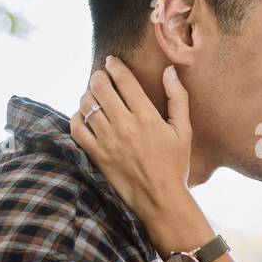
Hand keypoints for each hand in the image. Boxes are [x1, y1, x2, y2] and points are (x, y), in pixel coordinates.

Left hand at [70, 57, 192, 225]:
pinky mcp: (97, 155)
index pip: (124, 80)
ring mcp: (108, 141)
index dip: (115, 66)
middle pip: (101, 88)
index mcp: (147, 117)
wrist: (160, 199)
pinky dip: (77, 118)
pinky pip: (77, 129)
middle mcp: (125, 126)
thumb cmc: (175, 165)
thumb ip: (178, 98)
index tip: (112, 62)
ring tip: (93, 95)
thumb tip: (170, 71)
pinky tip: (84, 117)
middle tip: (100, 76)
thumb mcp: (184, 131)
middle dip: (98, 76)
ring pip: (87, 106)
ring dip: (88, 95)